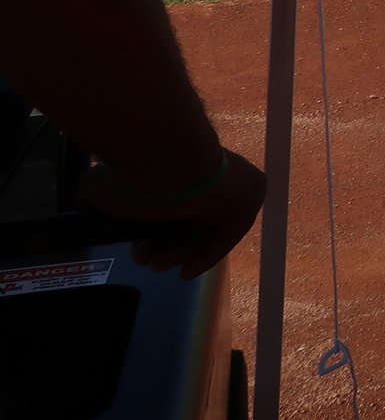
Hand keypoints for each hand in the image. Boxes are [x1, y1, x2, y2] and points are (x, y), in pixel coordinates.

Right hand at [80, 150, 265, 279]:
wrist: (169, 161)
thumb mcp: (102, 184)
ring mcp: (232, 185)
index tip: (139, 248)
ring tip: (156, 264)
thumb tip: (86, 202)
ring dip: (180, 253)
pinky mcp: (248, 198)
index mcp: (180, 168)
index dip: (155, 233)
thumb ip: (96, 193)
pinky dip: (207, 254)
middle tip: (145, 260)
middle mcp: (209, 177)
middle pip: (190, 221)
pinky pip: (227, 234)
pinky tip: (185, 271)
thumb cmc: (135, 172)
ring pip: (206, 229)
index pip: (174, 206)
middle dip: (165, 247)